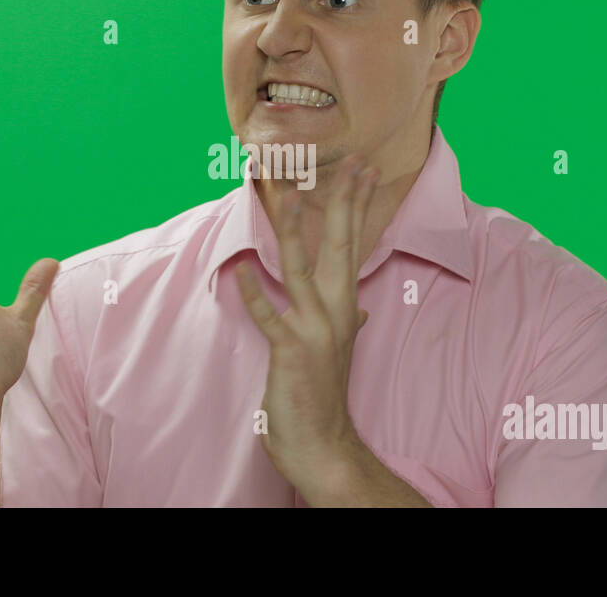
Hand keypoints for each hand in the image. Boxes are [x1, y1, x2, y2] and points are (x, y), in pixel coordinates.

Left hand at [235, 155, 378, 487]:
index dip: (358, 207)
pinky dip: (254, 294)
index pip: (355, 245)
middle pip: (341, 246)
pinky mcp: (291, 351)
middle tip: (354, 164)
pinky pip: (269, 317)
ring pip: (302, 270)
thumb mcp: (339, 351)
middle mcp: (336, 312)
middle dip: (344, 203)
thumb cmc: (322, 394)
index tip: (365, 171)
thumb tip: (361, 305)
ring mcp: (315, 330)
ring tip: (286, 195)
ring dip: (293, 232)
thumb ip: (348, 321)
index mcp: (344, 306)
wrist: (322, 442)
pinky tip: (241, 269)